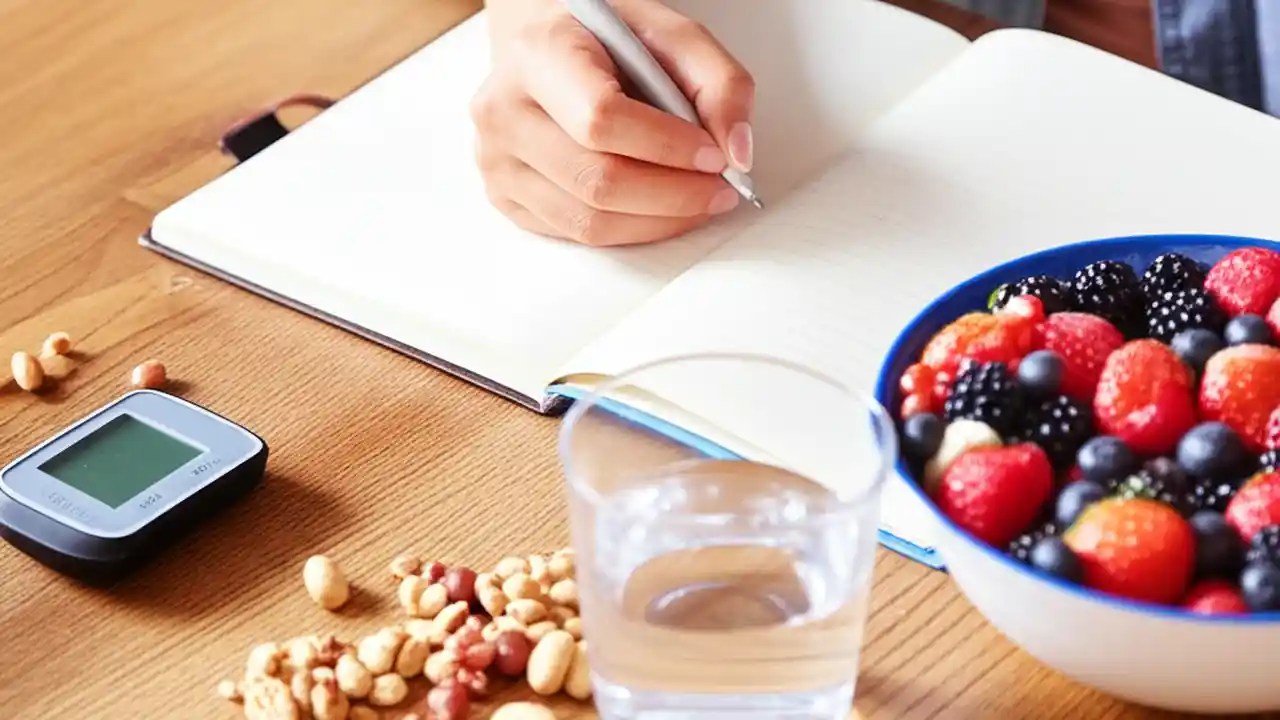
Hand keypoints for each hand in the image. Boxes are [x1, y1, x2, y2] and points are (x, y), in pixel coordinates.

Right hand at [471, 0, 753, 245]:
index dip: (667, 146)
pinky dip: (632, 230)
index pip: (602, 118)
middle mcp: (503, 109)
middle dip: (674, 195)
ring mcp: (496, 159)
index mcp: (538, 53)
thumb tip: (738, 154)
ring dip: (659, 221)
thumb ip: (720, 84)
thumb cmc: (605, 39)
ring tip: (698, 201)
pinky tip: (659, 209)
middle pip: (597, 181)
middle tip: (720, 189)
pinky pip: (577, 235)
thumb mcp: (670, 35)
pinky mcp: (504, 197)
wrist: (546, 48)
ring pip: (589, 220)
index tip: (714, 155)